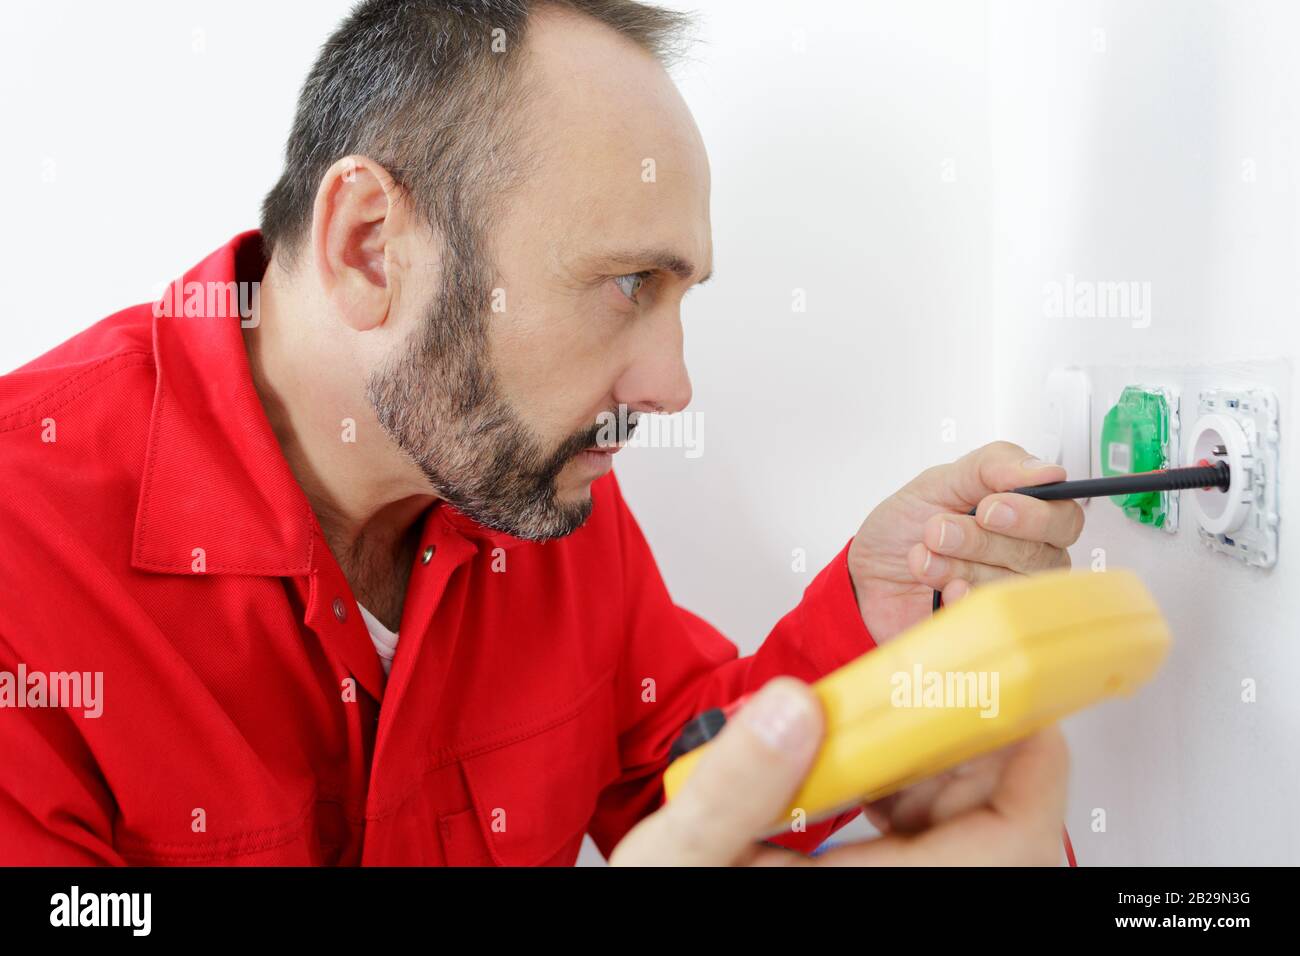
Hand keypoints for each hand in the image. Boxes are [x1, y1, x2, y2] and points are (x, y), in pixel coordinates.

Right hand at [609, 678, 1068, 866]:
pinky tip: (852, 756)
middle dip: (965, 732)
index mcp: (884, 903)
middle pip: (990, 813)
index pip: (1013, 837)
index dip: (1032, 756)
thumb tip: (793, 707)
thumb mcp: (684, 858)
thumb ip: (734, 787)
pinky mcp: (877, 883)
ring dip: (928, 752)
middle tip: (933, 670)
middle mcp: (912, 898)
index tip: (1016, 688)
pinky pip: (920, 831)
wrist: (655, 937)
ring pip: (957, 819)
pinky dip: (899, 782)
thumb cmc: (671, 909)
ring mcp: (898, 891)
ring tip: (879, 706)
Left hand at [847, 441, 1084, 643]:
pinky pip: (991, 619)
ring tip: (921, 555)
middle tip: (937, 530)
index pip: (1064, 518)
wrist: (864, 576)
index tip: (987, 509)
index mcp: (1026, 518)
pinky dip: (959, 598)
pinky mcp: (986, 628)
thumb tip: (1048, 472)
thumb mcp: (938, 482)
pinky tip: (939, 589)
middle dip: (980, 540)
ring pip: (1012, 586)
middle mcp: (1029, 560)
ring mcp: (1009, 598)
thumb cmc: (905, 528)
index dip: (1032, 515)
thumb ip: (991, 468)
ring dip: (958, 566)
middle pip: (1039, 554)